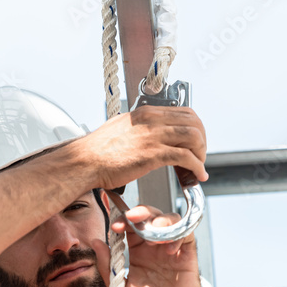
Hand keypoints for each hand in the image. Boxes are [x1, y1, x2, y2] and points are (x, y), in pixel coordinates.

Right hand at [77, 106, 208, 191]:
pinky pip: (186, 157)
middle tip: (200, 154)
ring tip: (199, 165)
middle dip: (202, 139)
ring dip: (202, 152)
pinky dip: (197, 167)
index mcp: (146, 113)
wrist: (84, 161)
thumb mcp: (121, 128)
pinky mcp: (153, 154)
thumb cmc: (97, 150)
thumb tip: (147, 133)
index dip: (195, 127)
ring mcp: (153, 136)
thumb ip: (138, 128)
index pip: (183, 112)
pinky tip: (197, 175)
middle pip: (193, 121)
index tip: (195, 141)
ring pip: (194, 136)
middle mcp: (152, 120)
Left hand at [92, 200, 217, 286]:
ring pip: (169, 220)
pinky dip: (177, 234)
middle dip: (141, 212)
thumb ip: (108, 265)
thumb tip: (95, 242)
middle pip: (150, 217)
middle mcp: (154, 248)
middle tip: (131, 218)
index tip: (115, 226)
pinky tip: (168, 248)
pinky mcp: (187, 255)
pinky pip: (186, 234)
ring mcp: (171, 250)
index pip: (130, 226)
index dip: (123, 220)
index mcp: (137, 253)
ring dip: (159, 220)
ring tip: (150, 235)